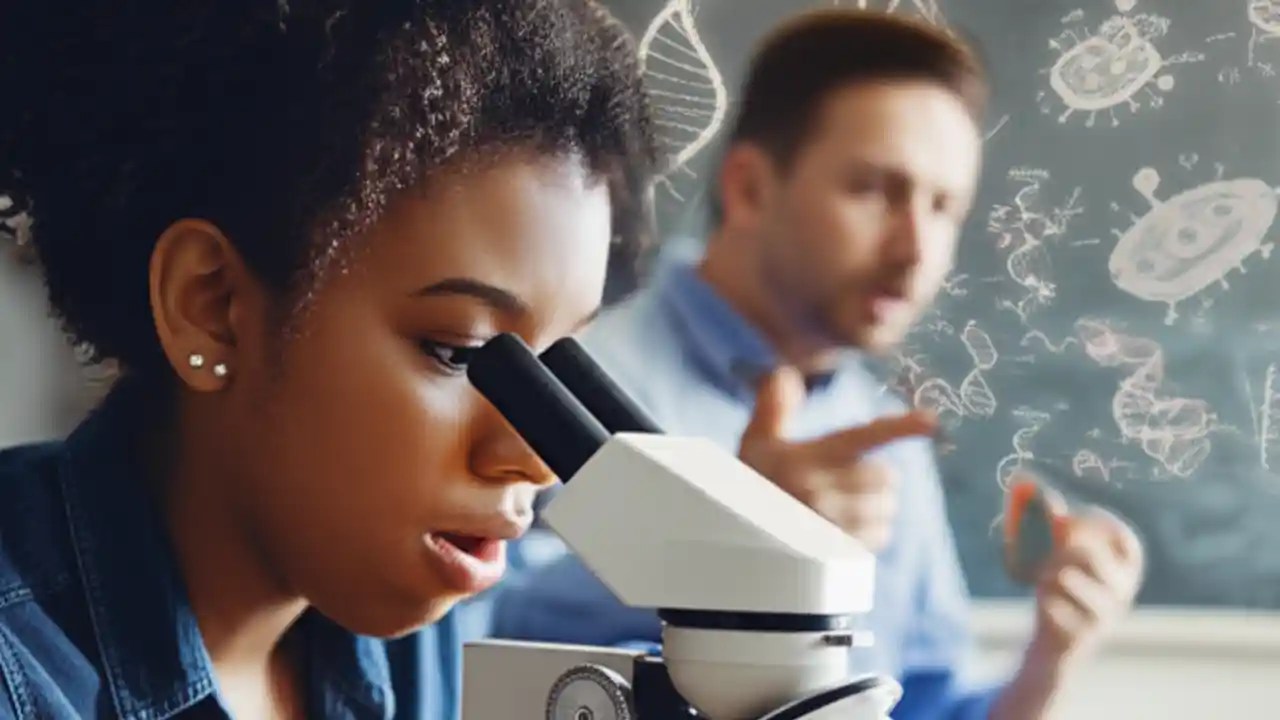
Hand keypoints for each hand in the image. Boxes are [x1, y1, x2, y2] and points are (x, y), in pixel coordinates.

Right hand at [738, 366, 935, 550]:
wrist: (732, 532)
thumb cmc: (752, 482)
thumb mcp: (756, 443)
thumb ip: (773, 408)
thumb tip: (784, 374)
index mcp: (807, 458)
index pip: (861, 437)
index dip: (899, 427)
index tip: (931, 421)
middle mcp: (818, 489)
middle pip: (885, 477)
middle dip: (878, 478)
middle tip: (853, 479)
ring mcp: (828, 522)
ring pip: (885, 508)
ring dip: (877, 506)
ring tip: (848, 505)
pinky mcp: (834, 549)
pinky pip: (878, 536)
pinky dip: (873, 531)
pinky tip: (849, 527)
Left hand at [991, 507, 1144, 719]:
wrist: (1055, 648)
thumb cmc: (1059, 591)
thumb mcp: (1057, 554)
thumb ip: (1049, 522)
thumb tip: (1031, 484)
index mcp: (1124, 570)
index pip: (1126, 540)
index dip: (1098, 523)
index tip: (1072, 517)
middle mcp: (1121, 592)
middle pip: (1090, 555)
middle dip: (1060, 546)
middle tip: (1048, 549)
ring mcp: (1104, 616)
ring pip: (1067, 578)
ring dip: (1047, 571)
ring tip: (1042, 578)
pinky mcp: (1081, 636)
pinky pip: (1053, 606)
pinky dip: (1042, 598)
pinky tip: (1042, 601)